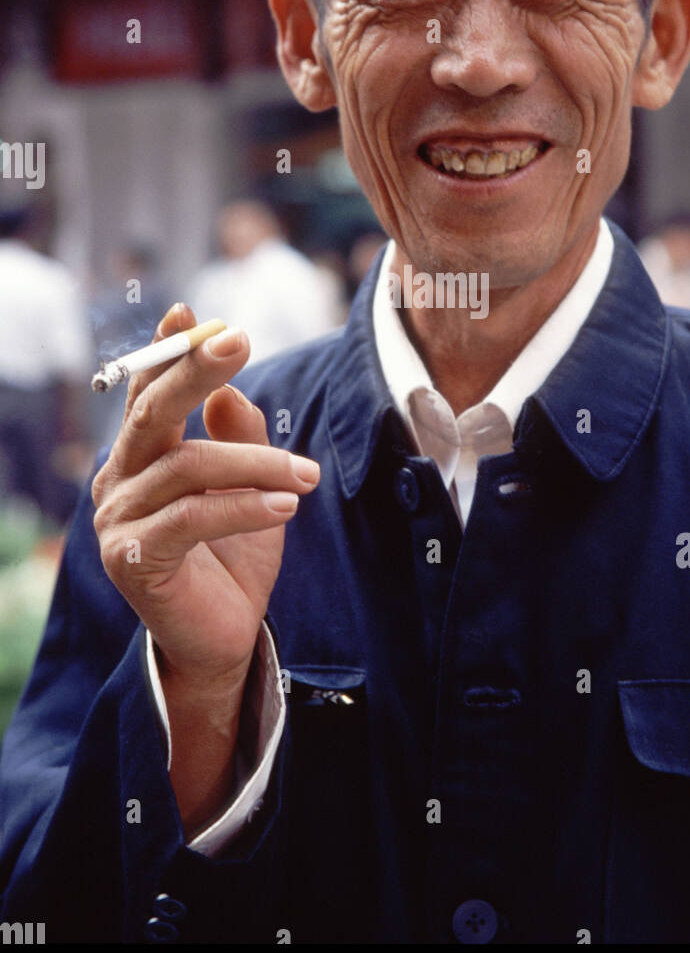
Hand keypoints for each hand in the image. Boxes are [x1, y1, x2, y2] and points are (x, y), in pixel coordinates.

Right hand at [92, 302, 318, 692]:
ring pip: (188, 466)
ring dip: (256, 464)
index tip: (192, 312)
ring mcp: (118, 521)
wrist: (222, 640)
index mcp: (141, 457)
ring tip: (309, 475)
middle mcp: (118, 481)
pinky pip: (192, 517)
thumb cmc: (235, 558)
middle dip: (196, 371)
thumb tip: (231, 390)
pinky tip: (287, 505)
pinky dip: (245, 506)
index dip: (166, 351)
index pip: (146, 392)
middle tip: (240, 338)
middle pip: (152, 413)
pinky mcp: (133, 559)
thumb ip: (241, 438)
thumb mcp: (251, 487)